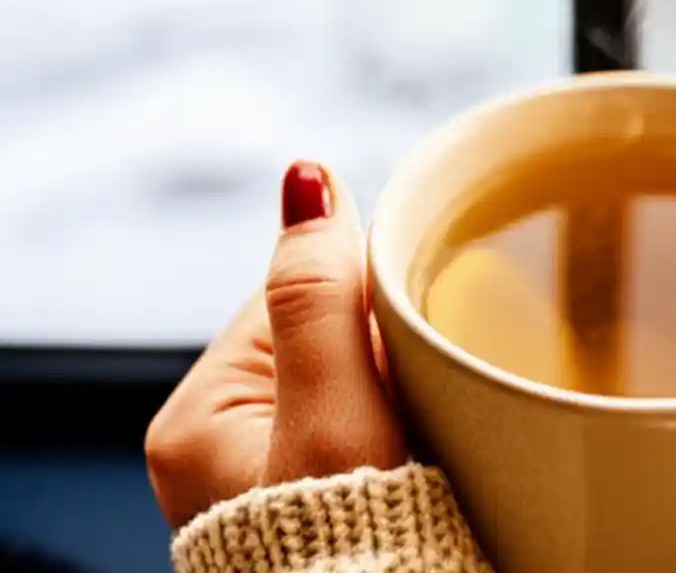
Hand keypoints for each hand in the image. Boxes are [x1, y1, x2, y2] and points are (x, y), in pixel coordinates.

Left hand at [146, 161, 407, 528]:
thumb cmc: (352, 551)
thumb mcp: (333, 417)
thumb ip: (318, 300)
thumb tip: (305, 179)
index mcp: (198, 415)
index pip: (289, 298)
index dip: (365, 292)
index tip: (426, 304)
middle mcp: (221, 441)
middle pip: (320, 335)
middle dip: (384, 342)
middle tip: (434, 378)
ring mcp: (267, 468)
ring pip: (347, 374)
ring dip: (398, 378)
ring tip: (437, 413)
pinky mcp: (312, 486)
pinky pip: (360, 416)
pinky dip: (400, 414)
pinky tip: (431, 436)